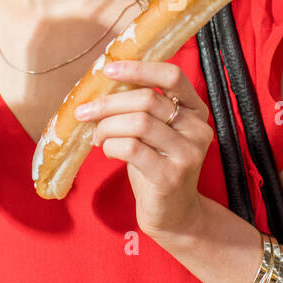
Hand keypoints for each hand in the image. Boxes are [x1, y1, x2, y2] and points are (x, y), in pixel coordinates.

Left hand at [75, 59, 212, 240]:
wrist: (173, 214)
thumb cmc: (156, 166)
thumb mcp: (154, 132)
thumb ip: (140, 108)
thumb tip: (101, 84)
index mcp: (195, 110)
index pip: (172, 76)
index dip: (138, 69)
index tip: (108, 69)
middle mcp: (197, 128)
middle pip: (147, 100)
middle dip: (109, 103)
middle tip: (85, 112)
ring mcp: (187, 153)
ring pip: (138, 122)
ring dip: (107, 126)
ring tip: (96, 136)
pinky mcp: (171, 176)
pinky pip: (131, 148)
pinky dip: (110, 145)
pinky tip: (106, 151)